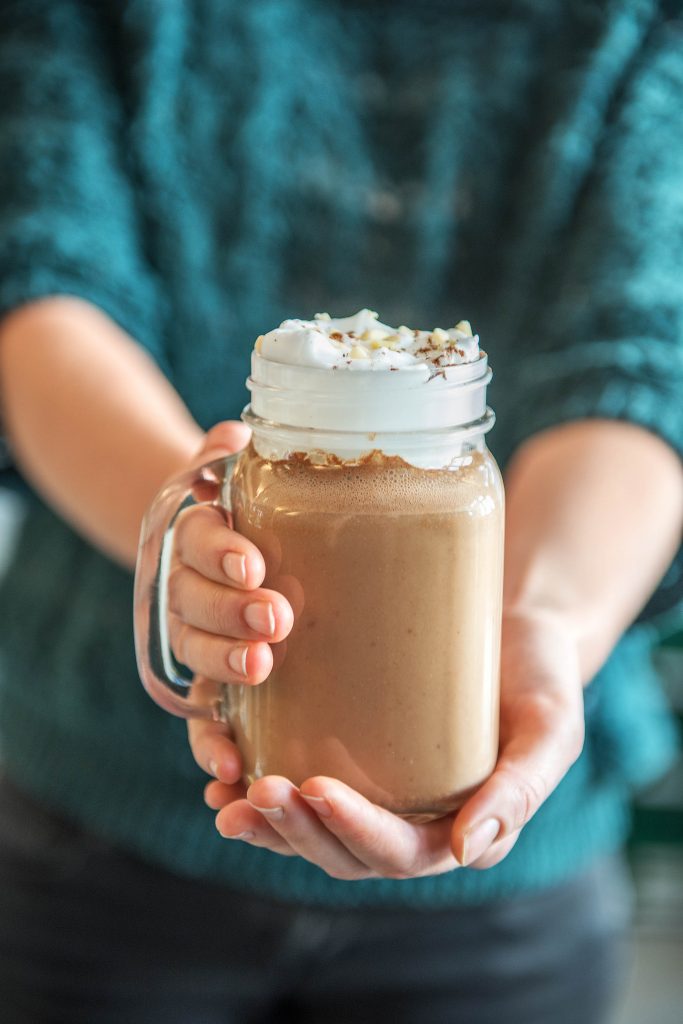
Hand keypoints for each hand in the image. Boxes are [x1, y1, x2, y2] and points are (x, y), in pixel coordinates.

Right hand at [166, 421, 294, 775]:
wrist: (238, 553)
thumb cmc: (261, 514)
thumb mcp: (251, 479)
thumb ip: (233, 457)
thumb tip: (237, 432)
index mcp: (199, 538)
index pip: (199, 541)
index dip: (221, 554)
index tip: (255, 563)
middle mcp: (190, 589)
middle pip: (194, 602)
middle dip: (231, 611)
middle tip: (276, 618)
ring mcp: (199, 639)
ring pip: (195, 655)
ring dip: (224, 666)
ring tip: (262, 669)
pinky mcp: (214, 685)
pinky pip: (202, 717)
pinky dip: (209, 742)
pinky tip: (228, 764)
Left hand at [191, 608, 584, 878]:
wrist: (516, 632)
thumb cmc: (540, 676)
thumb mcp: (550, 728)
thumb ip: (522, 788)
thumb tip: (467, 850)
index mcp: (462, 832)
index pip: (401, 852)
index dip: (355, 830)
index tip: (315, 788)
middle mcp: (416, 828)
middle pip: (345, 852)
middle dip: (297, 829)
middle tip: (256, 789)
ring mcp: (382, 800)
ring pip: (315, 833)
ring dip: (269, 824)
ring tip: (224, 797)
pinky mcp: (358, 764)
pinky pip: (304, 794)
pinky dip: (261, 794)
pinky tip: (224, 776)